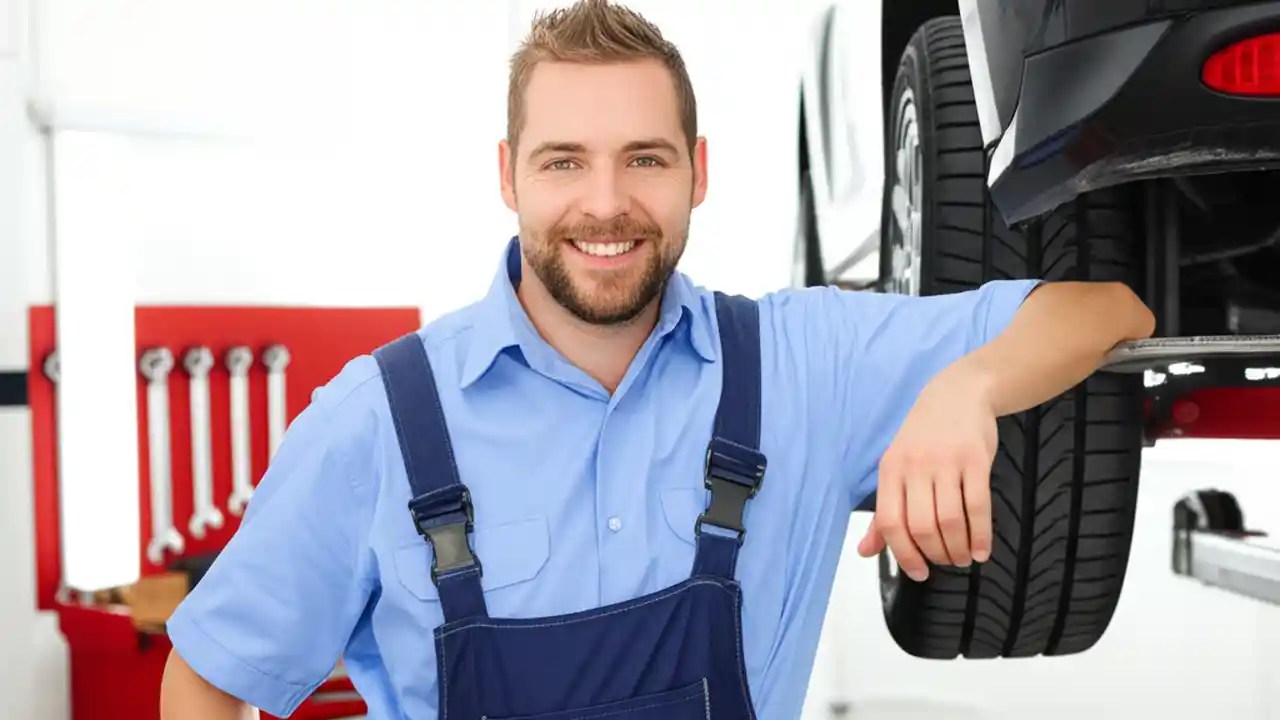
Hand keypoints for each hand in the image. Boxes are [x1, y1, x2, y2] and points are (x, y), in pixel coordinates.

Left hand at [856, 366, 997, 581]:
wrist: (958, 394)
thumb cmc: (923, 438)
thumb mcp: (896, 468)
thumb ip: (883, 512)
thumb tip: (865, 552)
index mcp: (890, 470)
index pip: (890, 522)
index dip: (904, 554)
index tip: (919, 573)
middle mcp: (915, 466)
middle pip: (921, 526)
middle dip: (935, 554)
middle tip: (947, 564)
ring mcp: (946, 461)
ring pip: (949, 520)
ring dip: (958, 548)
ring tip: (964, 558)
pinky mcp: (975, 459)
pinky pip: (978, 506)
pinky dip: (981, 535)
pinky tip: (982, 549)